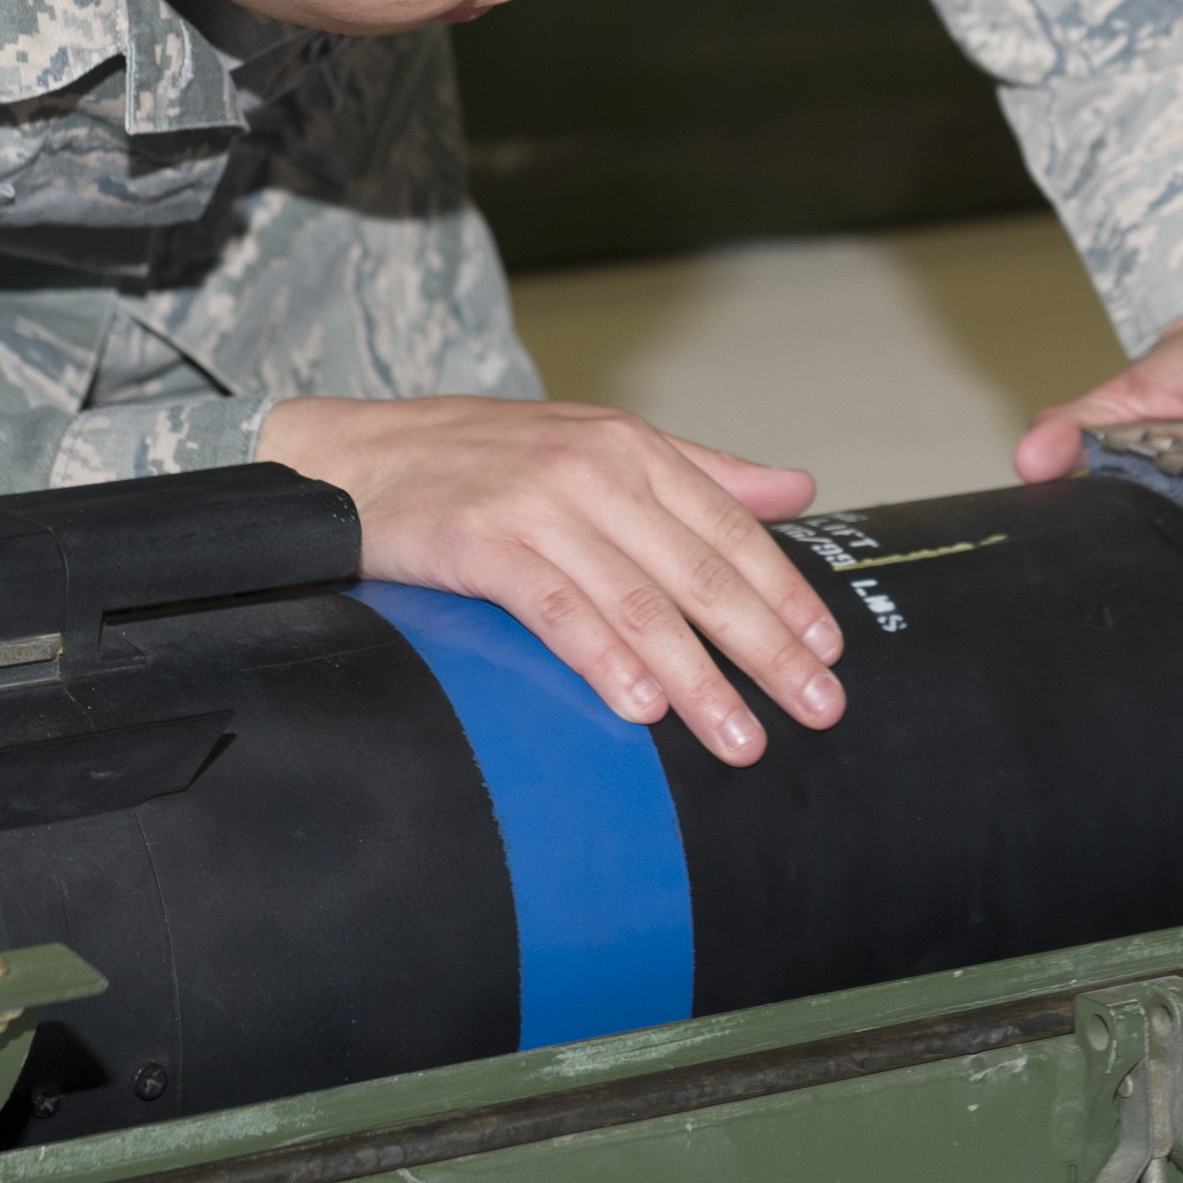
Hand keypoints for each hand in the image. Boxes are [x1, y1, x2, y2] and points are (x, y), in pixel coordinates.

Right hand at [258, 395, 845, 766]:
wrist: (353, 457)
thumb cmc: (482, 461)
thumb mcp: (598, 446)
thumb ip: (703, 473)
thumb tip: (799, 488)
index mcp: (632, 447)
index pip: (731, 528)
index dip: (786, 594)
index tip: (829, 654)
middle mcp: (595, 468)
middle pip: (700, 572)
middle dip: (766, 649)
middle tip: (816, 709)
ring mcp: (538, 504)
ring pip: (640, 601)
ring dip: (698, 678)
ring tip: (740, 737)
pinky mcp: (480, 540)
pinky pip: (557, 610)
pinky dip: (604, 659)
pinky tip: (640, 706)